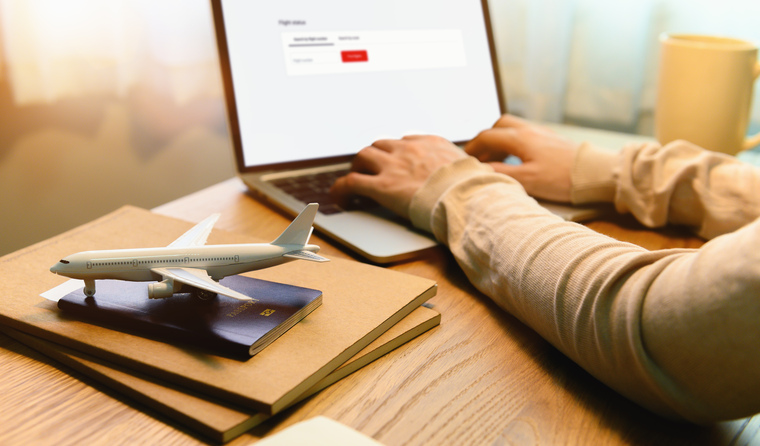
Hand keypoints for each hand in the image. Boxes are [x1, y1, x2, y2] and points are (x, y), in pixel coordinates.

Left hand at [330, 135, 466, 218]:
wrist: (469, 199)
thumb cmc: (478, 190)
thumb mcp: (479, 171)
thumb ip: (473, 170)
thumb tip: (491, 178)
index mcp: (432, 143)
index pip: (407, 141)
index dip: (398, 153)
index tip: (397, 161)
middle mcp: (410, 149)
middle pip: (381, 145)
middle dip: (374, 157)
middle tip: (371, 170)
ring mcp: (394, 166)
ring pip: (363, 156)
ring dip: (358, 168)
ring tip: (356, 182)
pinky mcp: (382, 186)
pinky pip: (351, 182)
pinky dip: (341, 189)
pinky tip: (340, 198)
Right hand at [464, 114, 577, 202]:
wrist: (594, 173)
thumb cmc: (561, 178)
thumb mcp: (527, 180)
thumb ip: (501, 173)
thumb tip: (481, 169)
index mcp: (520, 138)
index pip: (487, 137)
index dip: (473, 147)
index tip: (465, 159)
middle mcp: (529, 130)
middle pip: (499, 126)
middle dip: (486, 139)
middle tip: (479, 157)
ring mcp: (541, 133)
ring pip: (513, 129)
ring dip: (500, 141)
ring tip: (496, 160)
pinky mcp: (551, 139)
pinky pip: (525, 134)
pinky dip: (513, 143)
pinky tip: (516, 159)